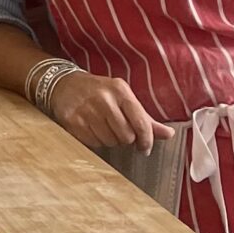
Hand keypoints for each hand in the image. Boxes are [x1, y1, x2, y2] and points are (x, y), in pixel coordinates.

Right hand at [47, 72, 175, 151]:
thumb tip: (169, 134)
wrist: (64, 84)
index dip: (146, 140)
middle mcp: (104, 99)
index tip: (145, 148)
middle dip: (125, 139)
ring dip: (109, 140)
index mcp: (120, 91)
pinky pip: (93, 143)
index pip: (141, 123)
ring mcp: (87, 110)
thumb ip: (145, 118)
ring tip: (103, 127)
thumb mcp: (123, 98)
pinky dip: (95, 140)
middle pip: (126, 137)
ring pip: (110, 142)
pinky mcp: (73, 121)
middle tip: (118, 131)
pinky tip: (91, 128)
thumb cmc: (99, 93)